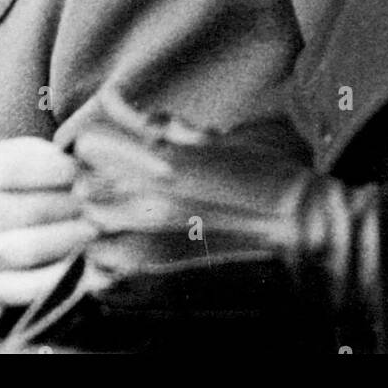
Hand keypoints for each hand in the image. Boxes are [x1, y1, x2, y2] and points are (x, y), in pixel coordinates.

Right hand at [0, 137, 96, 320]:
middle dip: (70, 205)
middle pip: (26, 210)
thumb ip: (47, 157)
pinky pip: (27, 287)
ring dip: (69, 237)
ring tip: (93, 227)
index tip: (79, 170)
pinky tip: (83, 259)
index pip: (13, 168)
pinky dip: (60, 274)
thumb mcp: (18, 155)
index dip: (55, 169)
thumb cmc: (10, 181)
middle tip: (97, 202)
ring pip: (27, 248)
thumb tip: (86, 170)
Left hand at [72, 110, 316, 290]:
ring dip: (110, 233)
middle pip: (83, 190)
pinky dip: (115, 273)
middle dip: (106, 191)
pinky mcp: (138, 293)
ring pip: (87, 235)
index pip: (87, 145)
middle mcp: (132, 203)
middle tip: (148, 202)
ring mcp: (130, 251)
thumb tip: (110, 95)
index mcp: (149, 159)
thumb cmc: (268, 183)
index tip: (127, 162)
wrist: (305, 243)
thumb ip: (154, 122)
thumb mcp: (213, 140)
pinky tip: (151, 265)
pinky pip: (98, 279)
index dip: (105, 151)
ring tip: (153, 236)